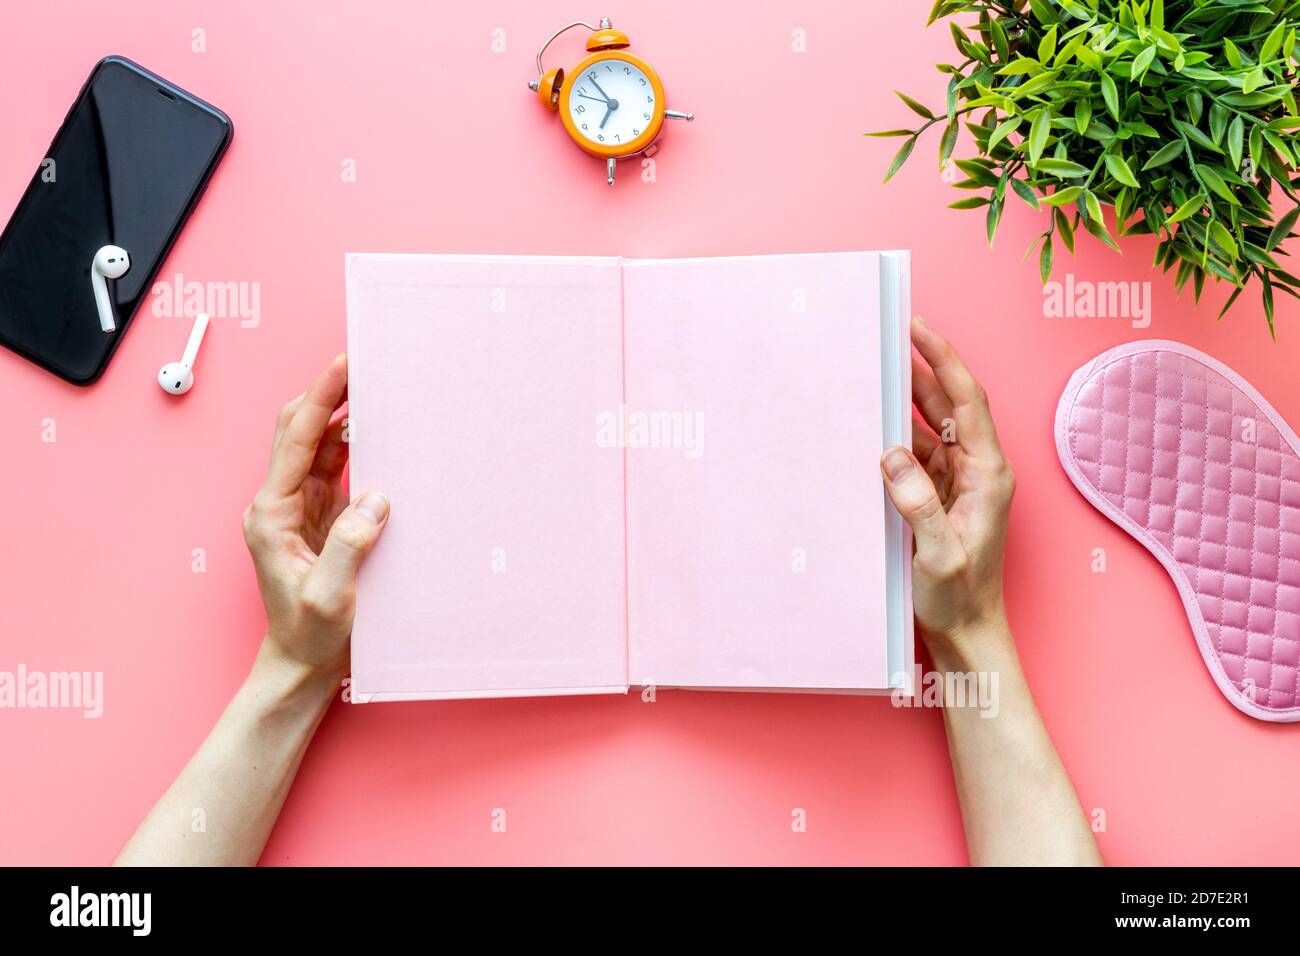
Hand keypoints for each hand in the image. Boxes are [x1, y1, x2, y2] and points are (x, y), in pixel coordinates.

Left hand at [241, 354, 389, 682]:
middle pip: (299, 430)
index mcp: (272, 515)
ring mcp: (299, 510)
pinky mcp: (321, 519)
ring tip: (375, 390)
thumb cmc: (309, 638)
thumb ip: (350, 546)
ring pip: (317, 445)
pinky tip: (377, 435)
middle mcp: (279, 504)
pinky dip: (355, 446)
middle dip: (327, 392)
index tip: (344, 365)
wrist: (302, 666)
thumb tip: (376, 499)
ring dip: (343, 416)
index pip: (297, 440)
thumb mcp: (329, 597)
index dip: (321, 398)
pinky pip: (335, 470)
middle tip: (361, 363)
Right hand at [880, 316, 1014, 662]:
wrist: (966, 632)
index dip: (944, 360)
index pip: (968, 401)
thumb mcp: (939, 555)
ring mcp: (958, 482)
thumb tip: (892, 454)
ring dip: (907, 398)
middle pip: (951, 404)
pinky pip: (918, 453)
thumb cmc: (959, 599)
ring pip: (932, 425)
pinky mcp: (938, 496)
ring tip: (876, 370)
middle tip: (892, 333)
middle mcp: (978, 471)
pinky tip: (873, 424)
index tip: (920, 329)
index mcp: (989, 476)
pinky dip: (896, 434)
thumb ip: (917, 504)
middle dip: (923, 367)